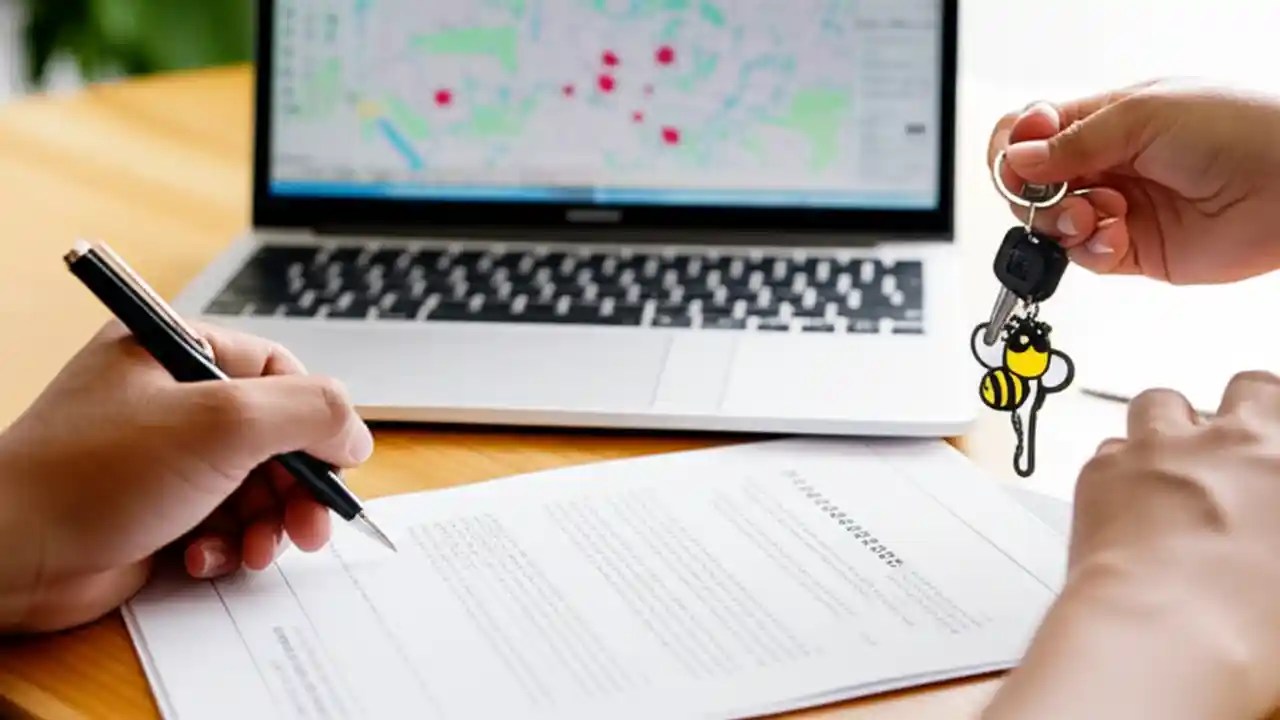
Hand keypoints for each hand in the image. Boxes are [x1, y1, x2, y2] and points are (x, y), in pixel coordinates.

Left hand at [0, 322, 373, 632]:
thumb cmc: (94, 473)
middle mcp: (170, 399)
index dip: (315, 420)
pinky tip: (203, 559)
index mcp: (176, 351)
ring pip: (254, 487)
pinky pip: (220, 523)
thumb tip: (354, 434)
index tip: (337, 463)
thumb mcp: (223, 423)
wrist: (10, 555)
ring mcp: (162, 457)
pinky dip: (225, 546)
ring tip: (257, 550)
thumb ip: (309, 413)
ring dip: (266, 524)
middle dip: (296, 487)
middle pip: (274, 437)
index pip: (278, 372)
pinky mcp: (155, 510)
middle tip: (309, 525)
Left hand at [984, 371, 1279, 719]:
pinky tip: (1122, 506)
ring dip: (1170, 429)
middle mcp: (1230, 441)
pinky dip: (1117, 471)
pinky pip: (1108, 451)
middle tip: (1234, 451)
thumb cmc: (1246, 621)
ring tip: (1169, 469)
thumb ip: (1270, 525)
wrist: (1167, 634)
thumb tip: (1263, 528)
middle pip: (1247, 389)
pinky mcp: (1103, 470)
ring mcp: (1160, 448)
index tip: (1272, 450)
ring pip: (1162, 404)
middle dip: (1241, 414)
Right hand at [987, 79, 1279, 283]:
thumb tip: (1016, 160)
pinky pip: (1087, 258)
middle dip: (1032, 193)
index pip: (1031, 133)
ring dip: (1062, 224)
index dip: (1013, 147)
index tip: (1018, 159)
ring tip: (1095, 217)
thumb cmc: (1242, 130)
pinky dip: (1092, 250)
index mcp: (1105, 120)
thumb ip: (1073, 143)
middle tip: (1049, 197)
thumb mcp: (1143, 116)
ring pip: (1054, 226)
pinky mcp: (1135, 250)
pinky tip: (1117, 235)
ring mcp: (1119, 208)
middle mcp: (1107, 164)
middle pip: (1032, 185)